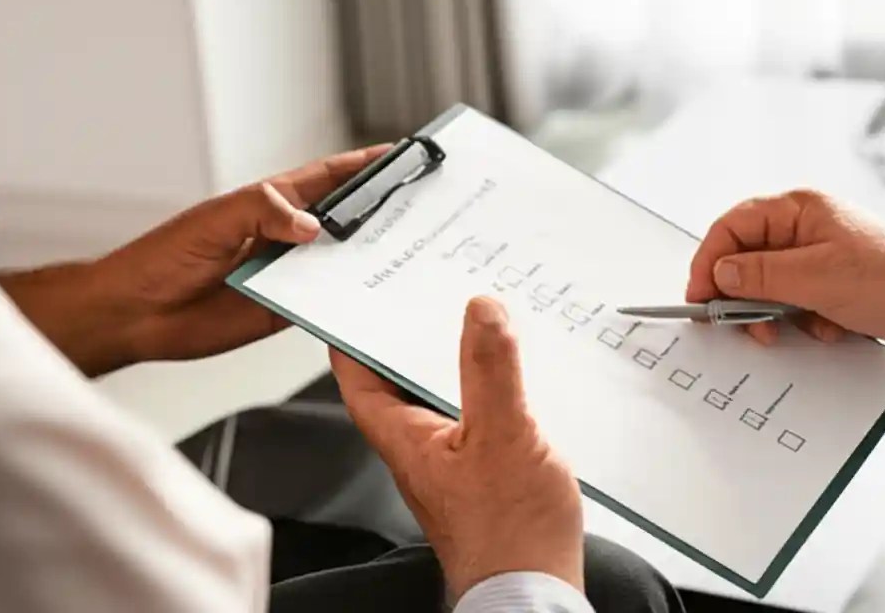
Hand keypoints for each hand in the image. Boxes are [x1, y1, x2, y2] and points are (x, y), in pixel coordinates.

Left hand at [0, 145, 388, 375]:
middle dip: (382, 213)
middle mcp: (285, 237)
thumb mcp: (215, 220)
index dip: (364, 166)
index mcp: (271, 204)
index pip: (329, 178)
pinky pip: (325, 305)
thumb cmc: (162, 257)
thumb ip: (264, 212)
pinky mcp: (284, 310)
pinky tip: (368, 300)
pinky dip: (346, 303)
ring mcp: (287, 274)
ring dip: (369, 260)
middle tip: (420, 208)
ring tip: (408, 254)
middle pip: (346, 221)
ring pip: (341, 264)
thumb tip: (311, 227)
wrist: (135, 313)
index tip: (401, 155)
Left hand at [330, 297, 583, 599]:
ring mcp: (454, 468)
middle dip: (407, 344)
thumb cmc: (510, 533)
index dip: (349, 341)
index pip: (359, 382)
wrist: (534, 592)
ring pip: (442, 403)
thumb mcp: (502, 433)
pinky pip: (478, 422)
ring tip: (474, 329)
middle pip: (400, 388)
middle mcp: (423, 454)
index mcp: (408, 441)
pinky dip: (489, 395)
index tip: (350, 304)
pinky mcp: (486, 478)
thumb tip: (481, 310)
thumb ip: (490, 370)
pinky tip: (517, 384)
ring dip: (453, 368)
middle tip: (417, 302)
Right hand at [686, 190, 884, 358]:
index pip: (732, 226)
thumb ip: (760, 275)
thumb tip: (720, 274)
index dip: (710, 261)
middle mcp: (806, 226)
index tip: (701, 297)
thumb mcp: (817, 279)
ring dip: (780, 312)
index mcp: (799, 208)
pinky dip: (805, 319)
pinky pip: (796, 300)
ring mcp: (819, 254)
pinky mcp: (832, 280)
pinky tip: (830, 326)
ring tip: (805, 325)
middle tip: (748, 324)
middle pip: (748, 258)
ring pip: (771, 285)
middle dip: (748, 295)